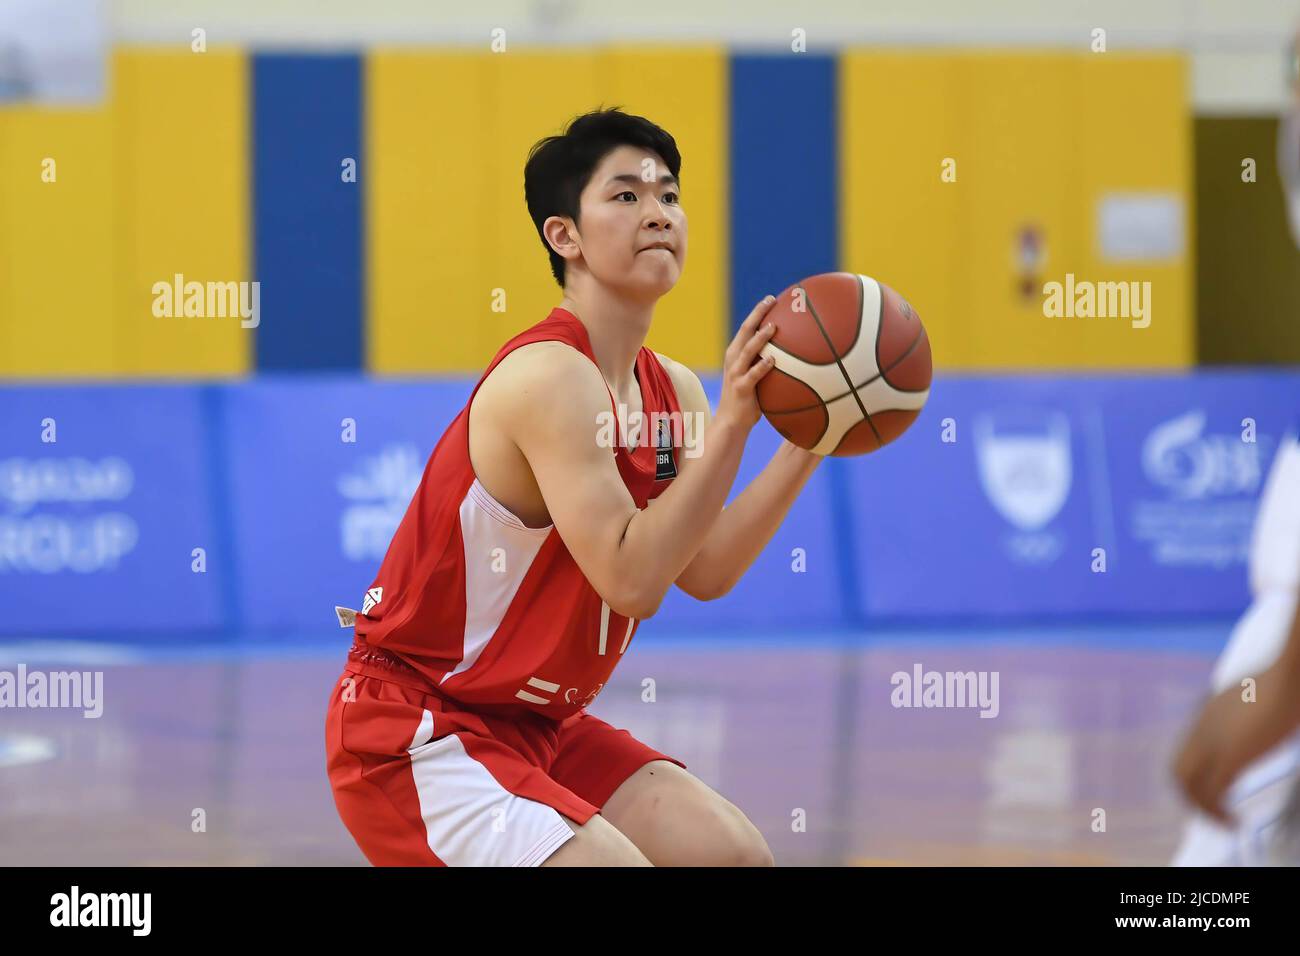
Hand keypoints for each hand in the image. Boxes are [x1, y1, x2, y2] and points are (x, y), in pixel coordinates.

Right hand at [715, 295, 778, 431]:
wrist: (731, 422)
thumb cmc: (749, 400)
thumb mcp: (756, 379)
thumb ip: (767, 365)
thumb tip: (795, 357)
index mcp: (736, 354)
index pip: (747, 327)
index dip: (758, 312)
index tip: (771, 299)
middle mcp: (733, 359)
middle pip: (745, 331)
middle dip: (757, 314)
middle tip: (771, 301)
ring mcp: (736, 373)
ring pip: (747, 350)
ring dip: (760, 338)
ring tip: (773, 326)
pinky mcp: (741, 388)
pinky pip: (753, 375)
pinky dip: (762, 366)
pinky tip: (773, 360)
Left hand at [1172, 665, 1299, 824]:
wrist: (1289, 678)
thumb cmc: (1281, 683)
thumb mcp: (1251, 696)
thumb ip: (1243, 710)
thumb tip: (1256, 718)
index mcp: (1207, 717)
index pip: (1185, 753)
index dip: (1192, 777)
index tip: (1212, 792)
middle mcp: (1202, 731)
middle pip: (1178, 771)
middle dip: (1190, 796)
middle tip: (1214, 812)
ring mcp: (1214, 743)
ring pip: (1189, 785)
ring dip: (1204, 809)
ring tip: (1226, 822)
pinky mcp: (1232, 755)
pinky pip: (1212, 792)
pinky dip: (1218, 812)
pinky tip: (1235, 822)